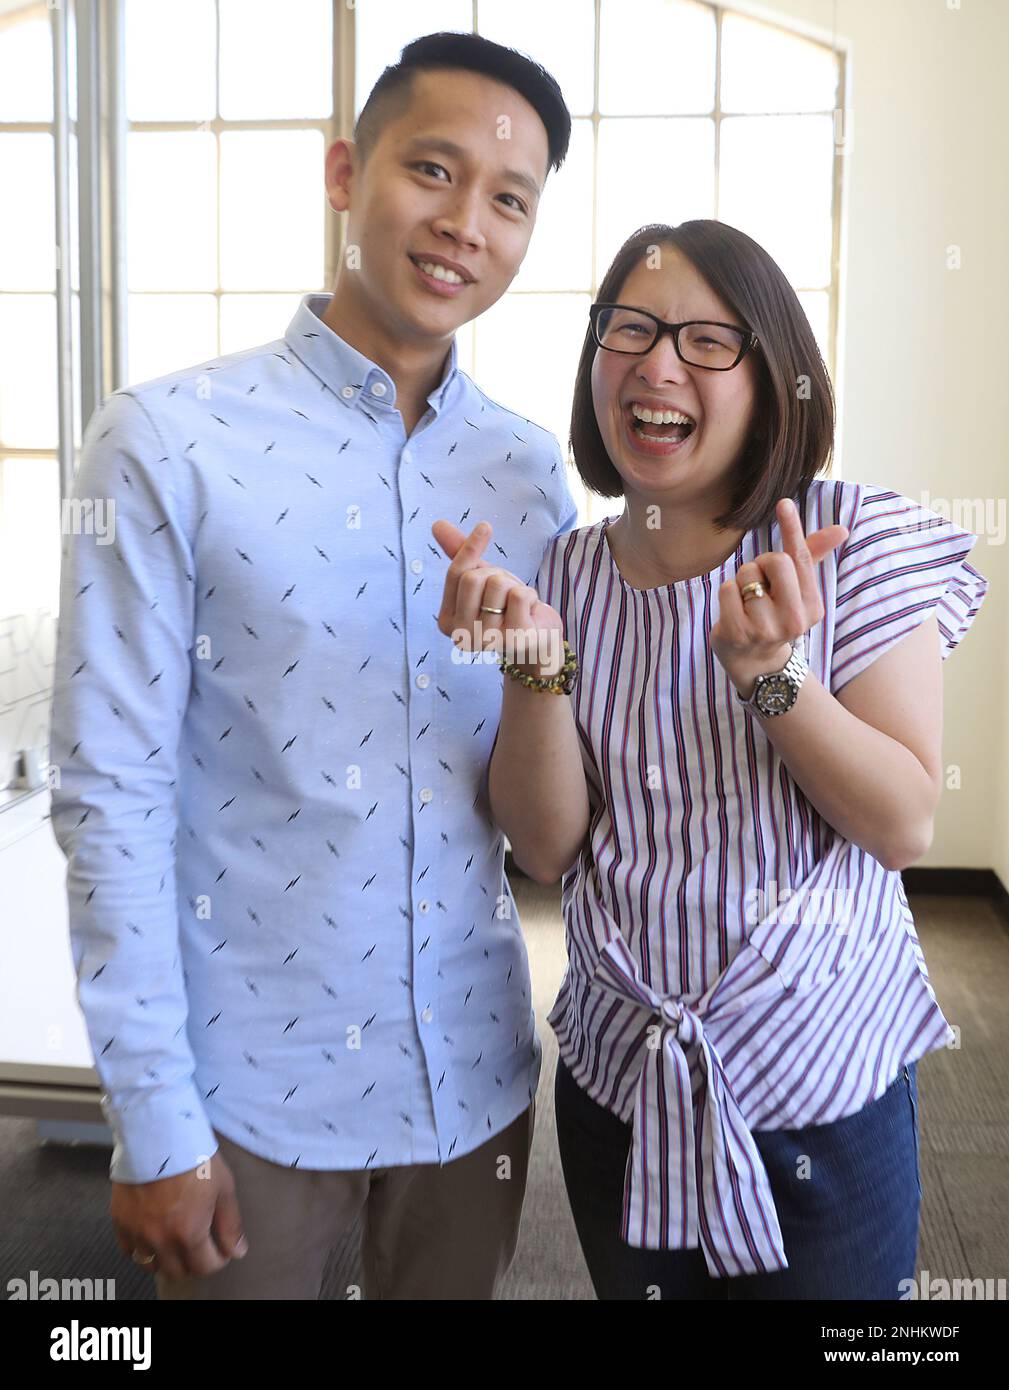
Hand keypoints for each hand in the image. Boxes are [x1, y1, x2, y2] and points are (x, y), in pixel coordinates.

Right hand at [110, 1150, 246, 1281]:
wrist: (158, 1133)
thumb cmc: (194, 1157)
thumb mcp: (223, 1187)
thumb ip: (230, 1224)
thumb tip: (237, 1252)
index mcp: (187, 1233)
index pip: (204, 1266)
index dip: (218, 1259)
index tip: (222, 1249)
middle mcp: (159, 1239)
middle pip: (177, 1271)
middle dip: (193, 1262)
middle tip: (201, 1245)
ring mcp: (136, 1232)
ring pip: (152, 1265)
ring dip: (167, 1259)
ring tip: (177, 1241)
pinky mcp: (119, 1220)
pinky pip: (129, 1249)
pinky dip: (142, 1248)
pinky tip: (154, 1234)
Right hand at [432, 519, 564, 675]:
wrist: (538, 636)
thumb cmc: (505, 605)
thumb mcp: (481, 578)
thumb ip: (459, 553)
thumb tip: (437, 523)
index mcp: (446, 621)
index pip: (455, 574)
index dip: (470, 547)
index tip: (485, 527)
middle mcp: (462, 635)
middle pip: (473, 578)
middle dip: (495, 574)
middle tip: (505, 591)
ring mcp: (487, 641)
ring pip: (497, 585)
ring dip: (513, 586)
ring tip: (516, 603)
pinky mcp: (513, 640)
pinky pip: (519, 596)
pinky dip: (529, 594)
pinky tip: (529, 610)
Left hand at [710, 497, 848, 696]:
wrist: (755, 664)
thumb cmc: (775, 616)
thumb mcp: (797, 590)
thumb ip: (813, 556)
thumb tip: (841, 528)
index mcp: (813, 605)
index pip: (802, 558)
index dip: (792, 528)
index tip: (784, 503)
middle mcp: (794, 620)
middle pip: (775, 561)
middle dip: (761, 565)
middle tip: (761, 585)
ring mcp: (766, 629)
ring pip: (747, 575)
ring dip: (742, 583)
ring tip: (748, 604)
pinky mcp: (739, 633)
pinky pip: (728, 590)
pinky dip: (727, 594)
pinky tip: (734, 613)